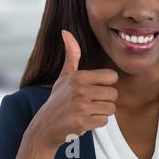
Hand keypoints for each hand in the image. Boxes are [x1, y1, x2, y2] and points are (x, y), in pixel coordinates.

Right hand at [27, 30, 117, 148]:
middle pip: (114, 94)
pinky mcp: (82, 122)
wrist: (45, 127)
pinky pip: (104, 121)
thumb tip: (66, 32)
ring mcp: (81, 106)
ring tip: (87, 112)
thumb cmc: (58, 100)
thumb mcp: (64, 76)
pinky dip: (96, 123)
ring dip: (101, 113)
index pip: (112, 77)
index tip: (94, 89)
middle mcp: (80, 90)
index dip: (106, 85)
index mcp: (79, 76)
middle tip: (90, 104)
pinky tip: (84, 121)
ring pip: (111, 108)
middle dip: (104, 101)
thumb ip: (71, 55)